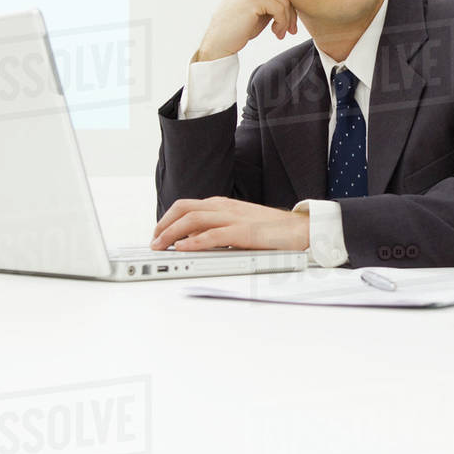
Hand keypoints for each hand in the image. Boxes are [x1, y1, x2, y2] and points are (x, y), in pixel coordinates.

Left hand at [151, 196, 309, 251]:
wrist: (300, 229)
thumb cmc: (271, 230)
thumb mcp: (237, 226)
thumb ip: (216, 231)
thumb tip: (192, 241)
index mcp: (222, 204)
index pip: (186, 206)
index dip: (166, 219)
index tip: (157, 234)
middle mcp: (225, 207)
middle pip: (184, 209)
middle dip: (163, 225)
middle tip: (154, 242)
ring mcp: (234, 218)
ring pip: (193, 219)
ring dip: (172, 233)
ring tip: (160, 246)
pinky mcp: (244, 232)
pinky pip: (214, 235)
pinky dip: (195, 241)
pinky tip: (183, 248)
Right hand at [195, 0, 298, 61]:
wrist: (219, 42)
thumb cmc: (239, 26)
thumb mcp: (258, 7)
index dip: (287, 4)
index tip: (289, 22)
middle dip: (290, 14)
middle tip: (288, 30)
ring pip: (285, 1)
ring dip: (286, 20)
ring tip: (279, 33)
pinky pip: (280, 9)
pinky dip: (282, 23)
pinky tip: (275, 32)